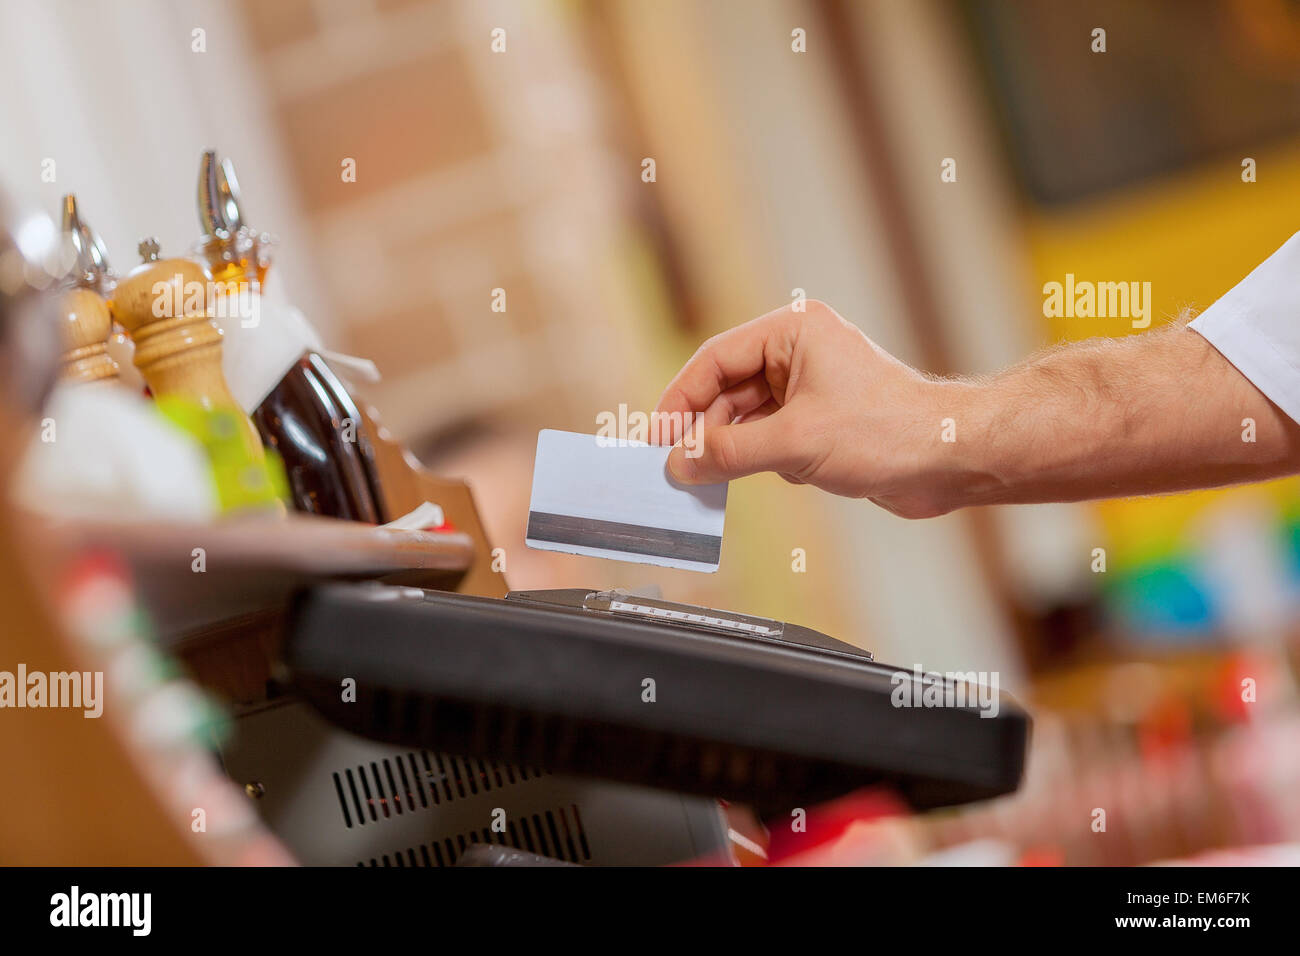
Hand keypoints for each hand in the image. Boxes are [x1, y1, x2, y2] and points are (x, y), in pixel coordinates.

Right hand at [654, 301, 963, 517]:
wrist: (949, 460)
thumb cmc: (889, 431)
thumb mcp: (794, 443)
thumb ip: (728, 453)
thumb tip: (679, 463)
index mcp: (793, 331)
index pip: (715, 359)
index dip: (680, 398)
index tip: (656, 436)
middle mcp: (799, 354)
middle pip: (726, 389)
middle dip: (703, 430)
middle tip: (675, 466)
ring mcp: (809, 389)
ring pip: (745, 418)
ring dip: (730, 450)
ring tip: (707, 480)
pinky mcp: (819, 423)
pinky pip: (768, 439)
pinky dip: (756, 460)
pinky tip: (757, 479)